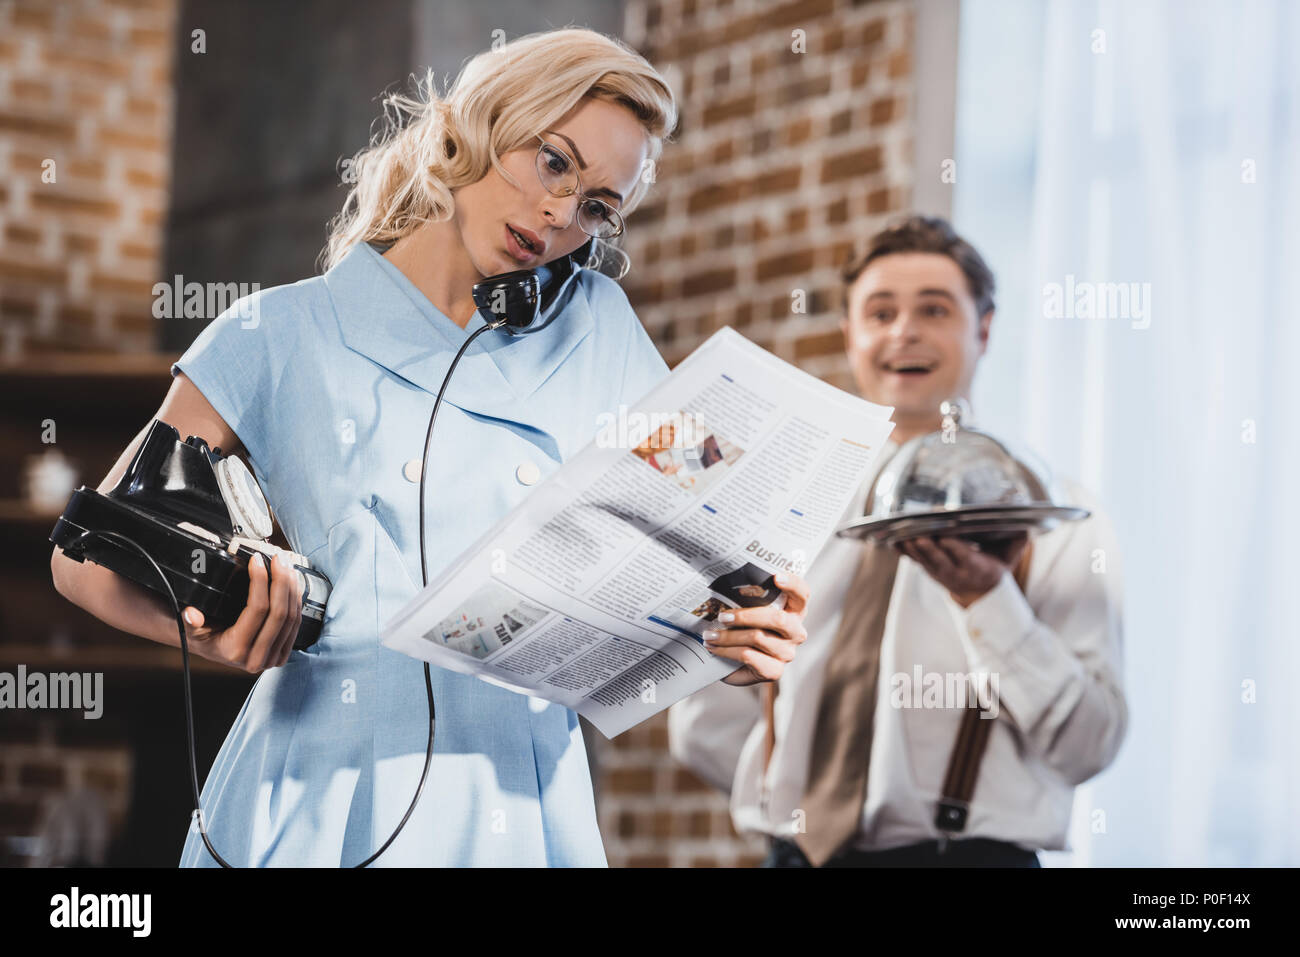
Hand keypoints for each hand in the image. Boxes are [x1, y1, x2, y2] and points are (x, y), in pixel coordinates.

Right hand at [180, 550, 303, 672]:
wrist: (213, 651)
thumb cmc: (203, 636)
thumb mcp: (192, 630)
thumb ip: (190, 622)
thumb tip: (190, 614)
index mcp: (235, 650)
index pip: (257, 610)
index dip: (260, 581)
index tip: (257, 560)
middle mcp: (257, 658)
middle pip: (280, 613)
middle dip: (281, 581)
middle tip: (278, 559)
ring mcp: (273, 658)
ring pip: (292, 617)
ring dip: (292, 588)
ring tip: (286, 565)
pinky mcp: (283, 652)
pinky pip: (296, 623)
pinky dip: (296, 599)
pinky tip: (292, 582)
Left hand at [705, 573, 809, 685]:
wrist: (732, 663)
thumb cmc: (741, 629)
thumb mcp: (745, 610)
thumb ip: (745, 597)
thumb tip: (721, 582)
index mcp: (793, 611)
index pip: (802, 594)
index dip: (793, 584)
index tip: (776, 577)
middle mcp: (795, 631)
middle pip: (777, 618)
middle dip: (746, 616)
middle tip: (722, 616)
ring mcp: (787, 652)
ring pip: (757, 637)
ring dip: (728, 636)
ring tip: (709, 634)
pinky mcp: (774, 671)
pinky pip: (749, 656)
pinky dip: (726, 651)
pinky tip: (714, 648)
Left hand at [895, 534, 1028, 607]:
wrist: (979, 595)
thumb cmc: (995, 568)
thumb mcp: (1009, 558)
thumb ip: (1016, 541)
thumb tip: (1027, 523)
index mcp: (977, 567)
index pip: (965, 557)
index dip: (955, 548)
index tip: (946, 536)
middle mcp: (956, 572)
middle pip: (940, 561)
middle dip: (929, 550)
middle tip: (918, 536)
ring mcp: (940, 573)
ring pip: (924, 562)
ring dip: (912, 550)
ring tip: (901, 536)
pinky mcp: (928, 570)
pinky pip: (914, 561)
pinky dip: (904, 552)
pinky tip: (892, 541)